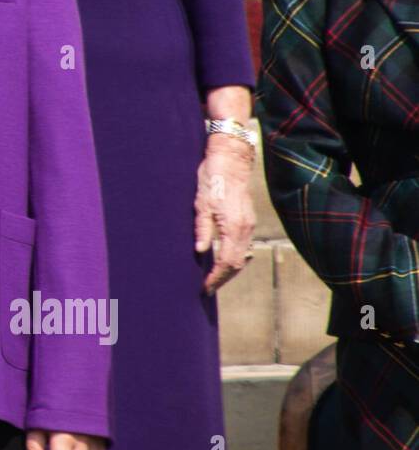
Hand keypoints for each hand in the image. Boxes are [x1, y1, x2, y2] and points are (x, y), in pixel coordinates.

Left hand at [195, 136, 256, 294]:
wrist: (231, 162)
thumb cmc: (212, 180)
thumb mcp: (201, 205)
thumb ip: (202, 229)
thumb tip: (200, 252)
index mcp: (234, 227)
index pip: (227, 262)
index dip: (216, 277)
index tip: (204, 287)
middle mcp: (245, 229)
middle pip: (237, 263)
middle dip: (223, 278)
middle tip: (207, 288)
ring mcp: (249, 225)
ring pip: (243, 256)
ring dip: (230, 270)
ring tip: (214, 279)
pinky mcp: (248, 221)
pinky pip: (245, 247)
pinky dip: (235, 258)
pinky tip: (224, 261)